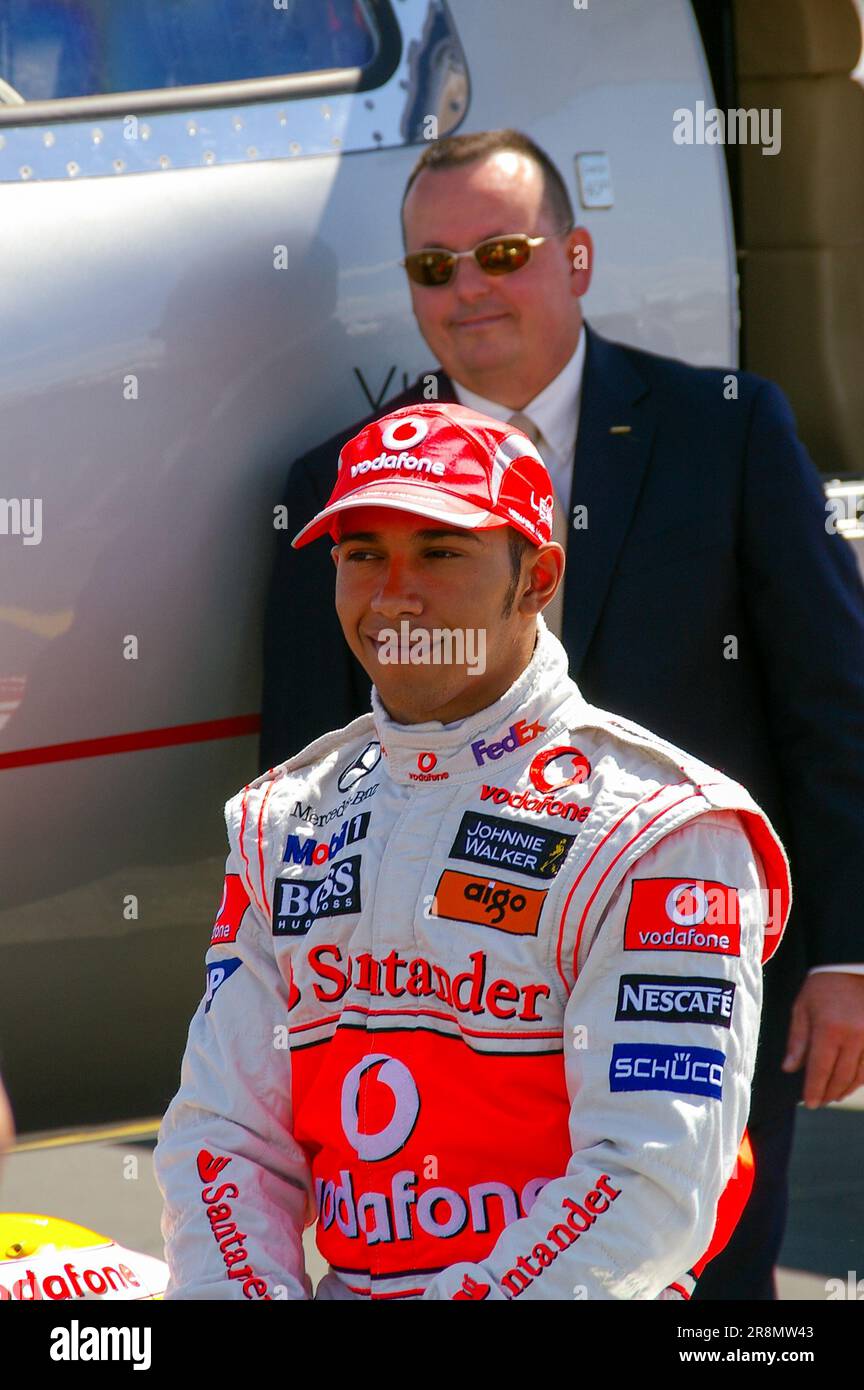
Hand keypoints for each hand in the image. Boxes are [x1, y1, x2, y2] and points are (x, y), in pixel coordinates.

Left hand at [782, 973, 863, 1106]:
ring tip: (834, 1095)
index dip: (814, 1089)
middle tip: (819, 1102)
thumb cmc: (822, 985)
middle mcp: (853, 1036)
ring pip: (859, 1075)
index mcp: (829, 1029)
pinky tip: (851, 1082)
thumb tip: (789, 1068)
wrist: (850, 965)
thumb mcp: (802, 1007)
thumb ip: (797, 1040)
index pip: (820, 1069)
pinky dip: (861, 1078)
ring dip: (846, 1089)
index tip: (809, 1102)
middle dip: (829, 1093)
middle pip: (840, 1076)